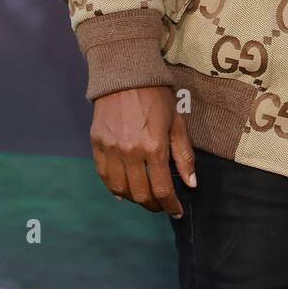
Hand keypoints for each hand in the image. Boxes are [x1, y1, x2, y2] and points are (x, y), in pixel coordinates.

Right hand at [90, 85, 194, 215]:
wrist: (126, 76)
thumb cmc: (157, 97)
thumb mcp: (178, 123)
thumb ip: (184, 155)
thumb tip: (191, 184)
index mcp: (154, 147)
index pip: (162, 189)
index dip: (170, 205)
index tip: (176, 212)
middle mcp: (130, 153)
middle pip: (140, 194)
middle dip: (153, 205)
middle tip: (161, 205)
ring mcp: (110, 150)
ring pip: (120, 189)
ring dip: (134, 199)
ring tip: (145, 198)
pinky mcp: (96, 145)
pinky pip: (104, 176)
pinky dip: (114, 188)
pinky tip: (123, 191)